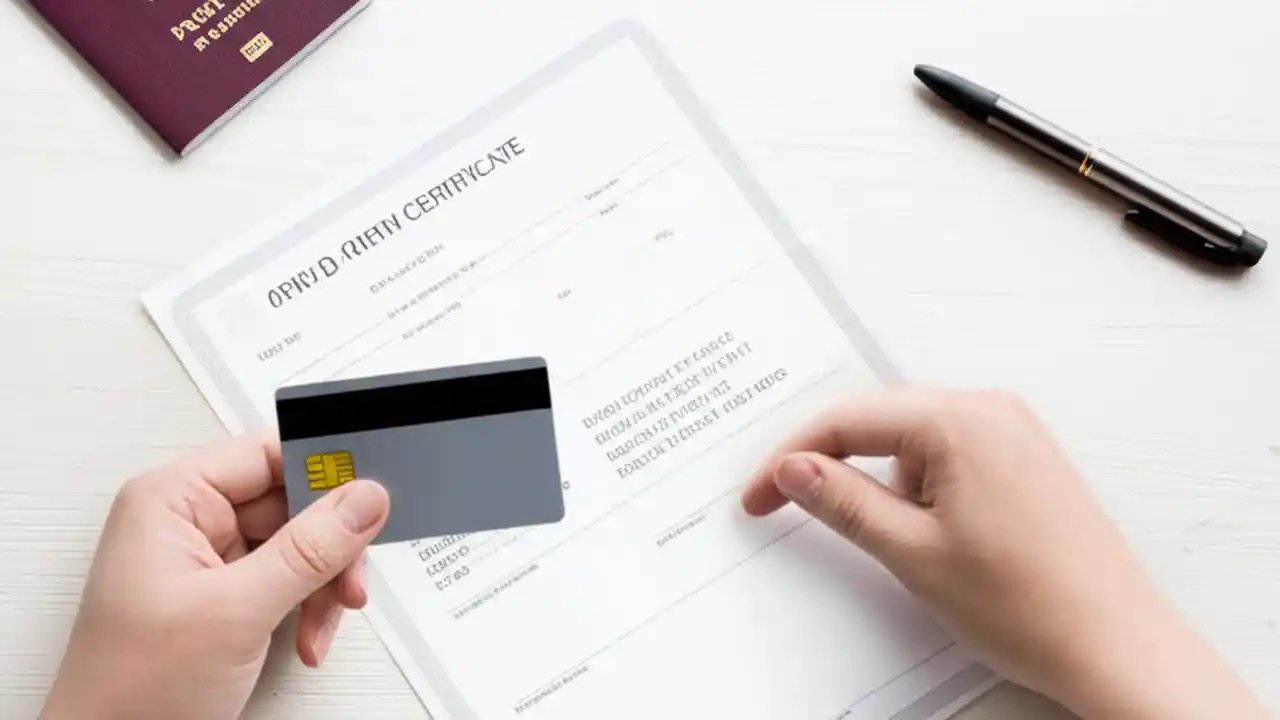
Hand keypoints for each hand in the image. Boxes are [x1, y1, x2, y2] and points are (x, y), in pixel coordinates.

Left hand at [41, 432, 389, 719]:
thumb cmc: (129, 692)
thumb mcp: (235, 611)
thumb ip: (307, 550)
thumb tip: (363, 499)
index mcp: (171, 501)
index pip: (267, 454)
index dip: (323, 473)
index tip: (369, 499)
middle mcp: (187, 522)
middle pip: (292, 502)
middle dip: (329, 548)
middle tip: (349, 577)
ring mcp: (205, 560)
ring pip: (298, 545)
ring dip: (322, 587)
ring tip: (323, 621)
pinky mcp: (222, 595)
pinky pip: (287, 580)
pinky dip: (308, 609)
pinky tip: (308, 636)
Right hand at [742, 388, 1264, 718]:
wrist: (1117, 647)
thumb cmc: (1035, 605)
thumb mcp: (912, 553)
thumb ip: (843, 501)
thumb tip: (794, 467)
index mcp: (961, 421)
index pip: (847, 420)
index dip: (791, 458)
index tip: (759, 496)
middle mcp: (991, 411)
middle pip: (879, 421)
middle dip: (833, 464)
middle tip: (790, 505)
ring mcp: (1013, 433)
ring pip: (912, 443)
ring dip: (884, 485)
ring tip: (902, 546)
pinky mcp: (1024, 460)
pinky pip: (949, 456)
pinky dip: (920, 489)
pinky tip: (928, 534)